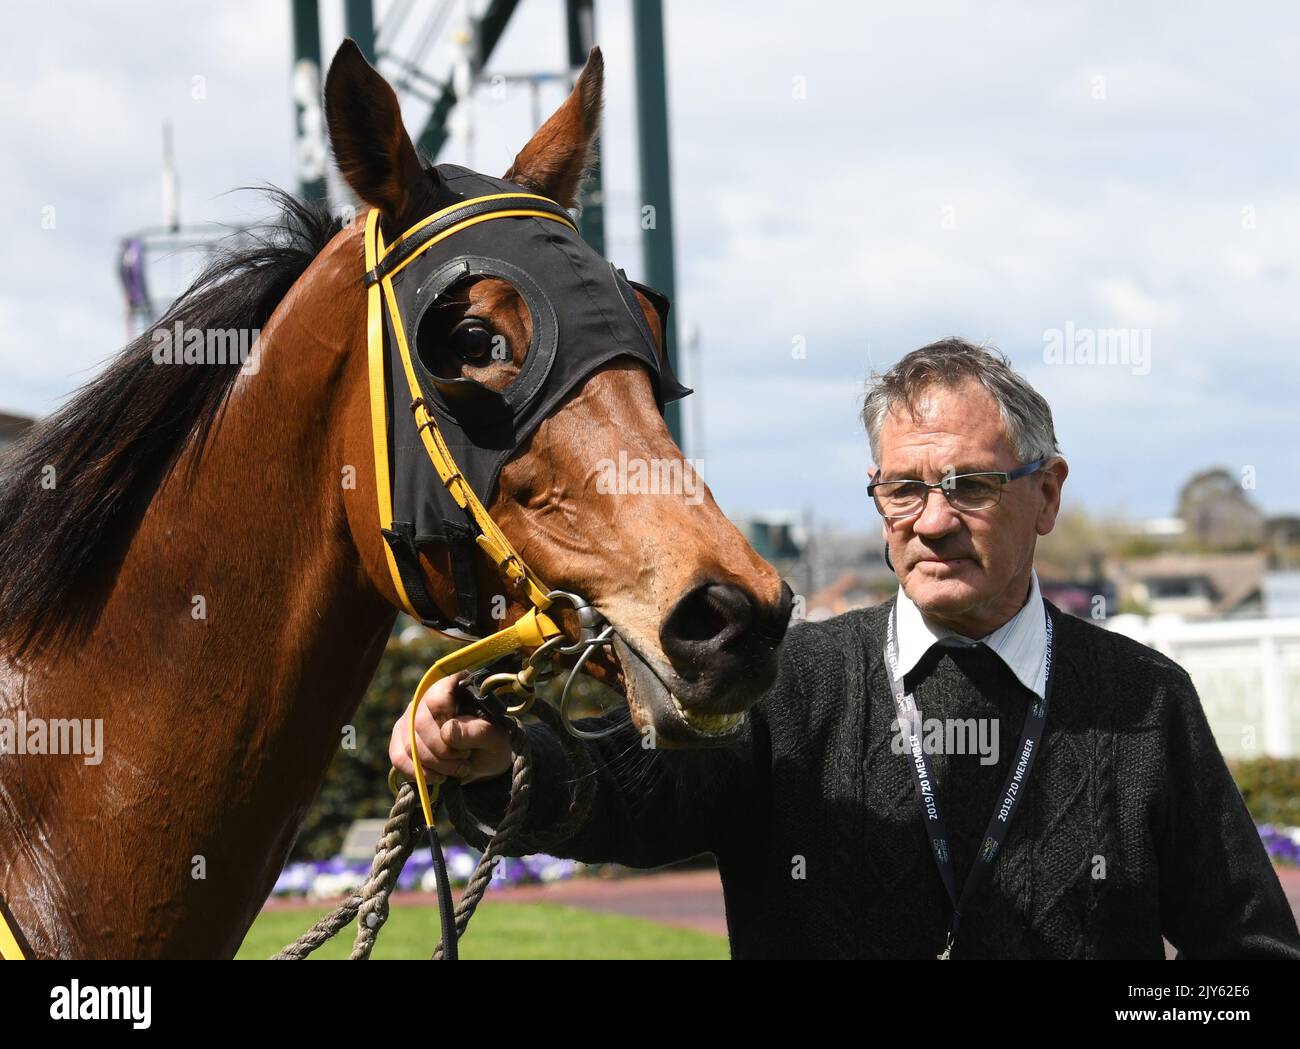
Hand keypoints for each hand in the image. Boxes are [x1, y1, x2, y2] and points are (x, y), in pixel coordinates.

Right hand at [388, 671, 513, 784]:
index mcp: (451, 688)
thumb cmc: (490, 743)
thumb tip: (448, 731)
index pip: (437, 698)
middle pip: (420, 724)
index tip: (466, 742)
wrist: (482, 760)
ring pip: (410, 744)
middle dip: (445, 751)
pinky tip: (439, 777)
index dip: (448, 722)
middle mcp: (424, 699)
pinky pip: (398, 758)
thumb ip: (476, 731)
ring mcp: (409, 719)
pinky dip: (420, 773)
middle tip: (466, 759)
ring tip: (458, 768)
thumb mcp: (495, 738)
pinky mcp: (400, 740)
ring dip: (436, 764)